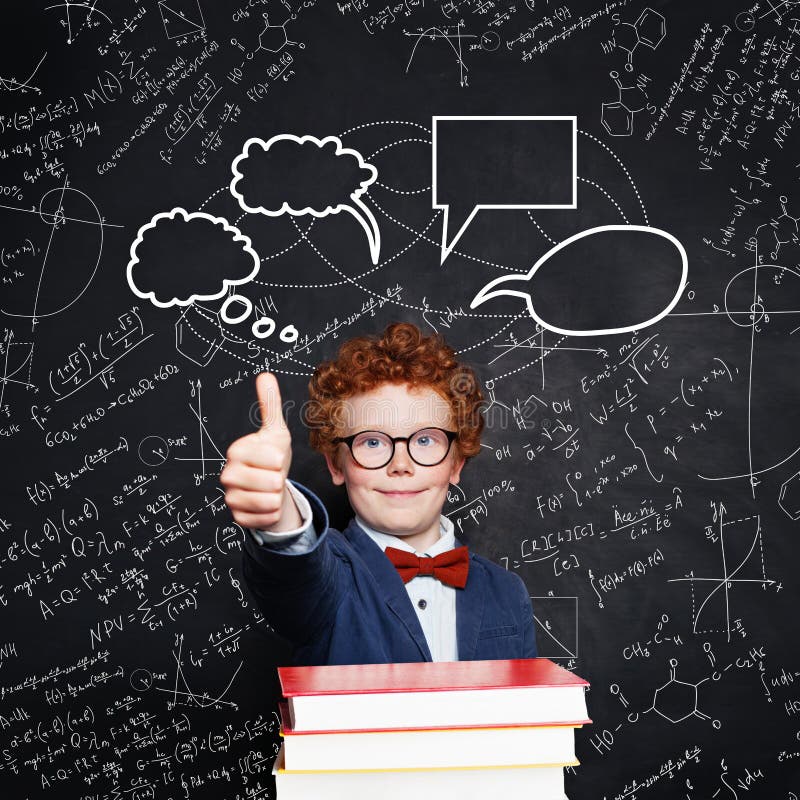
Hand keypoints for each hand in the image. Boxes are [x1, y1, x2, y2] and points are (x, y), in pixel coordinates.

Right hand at [220, 372, 300, 530]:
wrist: (270, 486)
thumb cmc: (271, 456)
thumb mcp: (276, 431)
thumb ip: (270, 404)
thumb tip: (265, 375)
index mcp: (237, 450)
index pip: (274, 458)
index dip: (280, 459)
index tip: (272, 458)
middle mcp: (228, 474)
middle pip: (272, 481)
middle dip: (279, 480)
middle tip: (271, 475)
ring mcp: (230, 497)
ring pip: (270, 501)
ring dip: (277, 496)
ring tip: (269, 488)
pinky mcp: (237, 519)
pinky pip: (267, 518)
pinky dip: (273, 513)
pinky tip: (266, 504)